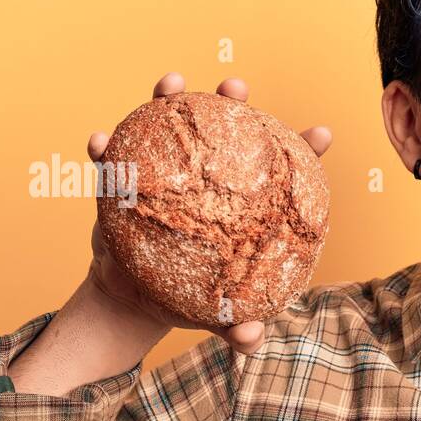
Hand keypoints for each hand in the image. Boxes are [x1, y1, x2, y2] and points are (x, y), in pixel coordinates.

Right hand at [85, 72, 332, 355]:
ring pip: (166, 126)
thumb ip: (235, 328)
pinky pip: (110, 158)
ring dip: (167, 97)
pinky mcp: (123, 180)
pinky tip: (98, 140)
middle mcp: (205, 178)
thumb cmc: (190, 299)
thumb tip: (249, 339)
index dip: (303, 149)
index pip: (278, 171)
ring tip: (170, 81)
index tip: (321, 134)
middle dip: (232, 100)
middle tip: (236, 86)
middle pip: (224, 128)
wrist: (136, 300)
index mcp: (241, 204)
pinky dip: (103, 146)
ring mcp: (165, 173)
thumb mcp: (216, 315)